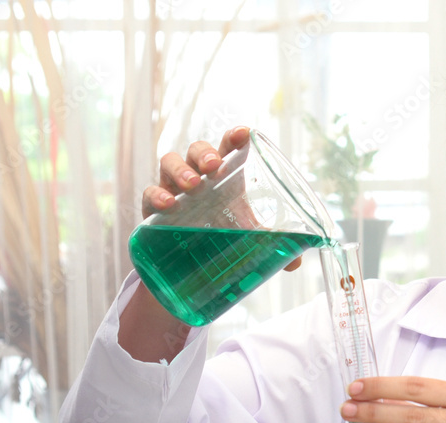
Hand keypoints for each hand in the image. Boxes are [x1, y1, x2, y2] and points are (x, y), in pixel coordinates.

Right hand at [140, 126, 299, 271]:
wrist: (187, 266)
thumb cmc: (221, 236)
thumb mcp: (246, 238)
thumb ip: (272, 244)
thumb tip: (295, 261)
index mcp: (225, 176)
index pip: (228, 148)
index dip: (234, 137)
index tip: (243, 133)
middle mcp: (198, 176)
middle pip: (197, 150)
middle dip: (204, 153)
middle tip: (213, 166)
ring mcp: (174, 189)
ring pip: (170, 162)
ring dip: (180, 170)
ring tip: (192, 184)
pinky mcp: (154, 209)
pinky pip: (150, 193)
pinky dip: (157, 195)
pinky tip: (167, 204)